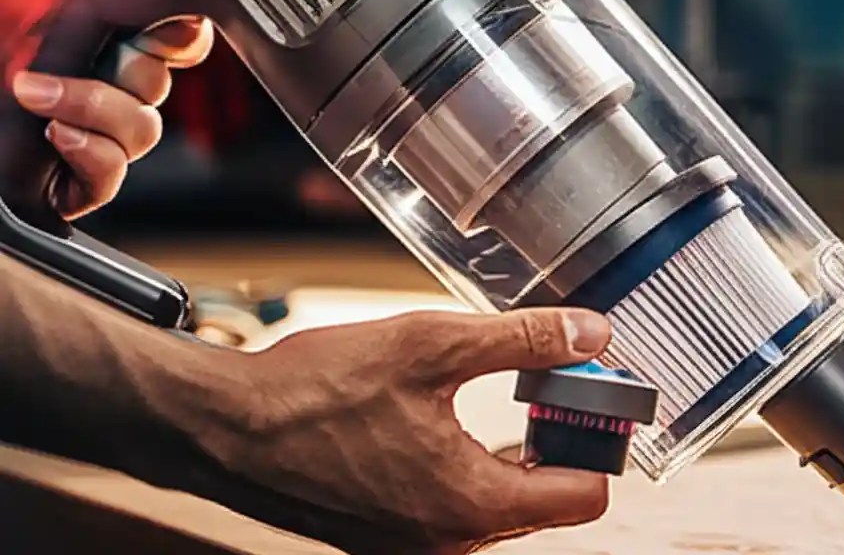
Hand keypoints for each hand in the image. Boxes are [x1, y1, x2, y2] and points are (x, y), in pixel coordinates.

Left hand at [0, 0, 213, 218]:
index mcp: (111, 25)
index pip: (183, 36)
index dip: (183, 33)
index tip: (160, 22)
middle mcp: (106, 76)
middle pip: (161, 83)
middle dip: (129, 66)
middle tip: (77, 44)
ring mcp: (89, 127)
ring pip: (140, 130)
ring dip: (96, 108)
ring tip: (32, 89)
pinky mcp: (65, 173)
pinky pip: (110, 176)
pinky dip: (93, 155)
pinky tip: (56, 130)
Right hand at [191, 307, 612, 554]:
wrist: (220, 427)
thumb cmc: (311, 391)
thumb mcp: (431, 345)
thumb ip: (522, 341)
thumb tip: (590, 336)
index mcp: (471, 506)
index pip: (587, 497)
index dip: (598, 438)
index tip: (586, 392)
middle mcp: (448, 543)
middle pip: (547, 501)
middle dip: (557, 437)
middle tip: (545, 379)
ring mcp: (414, 546)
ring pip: (501, 504)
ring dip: (513, 450)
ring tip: (500, 388)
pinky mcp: (387, 536)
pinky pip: (456, 507)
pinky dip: (468, 466)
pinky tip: (444, 417)